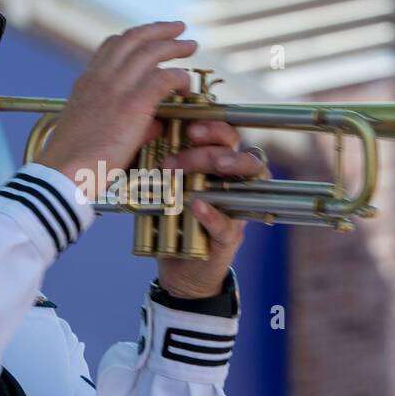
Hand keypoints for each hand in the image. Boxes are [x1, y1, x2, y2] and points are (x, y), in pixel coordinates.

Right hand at [33, 21, 197, 198]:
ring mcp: (116, 87)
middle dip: (158, 30)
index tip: (149, 38)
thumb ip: (125, 123)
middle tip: (177, 28)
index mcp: (87, 82)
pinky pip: (165, 77)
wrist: (63, 172)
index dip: (134, 38)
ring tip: (190, 45)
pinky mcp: (133, 103)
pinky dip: (180, 77)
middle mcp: (101, 78)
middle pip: (133, 38)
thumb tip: (155, 125)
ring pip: (151, 51)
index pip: (111, 46)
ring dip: (174, 45)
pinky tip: (187, 86)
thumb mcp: (94, 132)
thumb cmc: (76, 163)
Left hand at [155, 122, 266, 297]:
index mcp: (220, 165)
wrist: (181, 268)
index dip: (212, 127)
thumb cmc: (175, 219)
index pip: (225, 136)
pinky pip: (227, 222)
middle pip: (238, 151)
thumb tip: (145, 134)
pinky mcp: (231, 235)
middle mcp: (235, 182)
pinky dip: (212, 213)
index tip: (189, 129)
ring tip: (207, 170)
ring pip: (249, 178)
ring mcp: (237, 208)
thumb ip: (165, 162)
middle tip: (177, 160)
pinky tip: (197, 205)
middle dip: (210, 149)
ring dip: (226, 168)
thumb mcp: (168, 186)